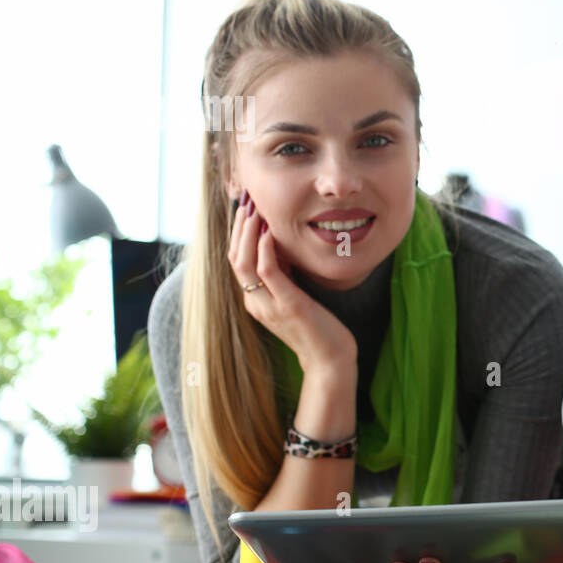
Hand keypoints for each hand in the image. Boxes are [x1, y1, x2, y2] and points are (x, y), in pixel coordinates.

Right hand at [228, 190, 356, 372]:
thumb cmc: (317, 328)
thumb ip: (284, 276)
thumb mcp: (294, 295)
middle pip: (234, 259)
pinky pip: (268, 272)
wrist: (329, 360)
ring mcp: (269, 305)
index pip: (236, 262)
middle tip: (246, 202)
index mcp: (255, 301)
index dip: (237, 235)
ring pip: (243, 263)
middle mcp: (255, 303)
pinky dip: (264, 249)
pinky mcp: (288, 305)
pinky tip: (269, 232)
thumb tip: (279, 247)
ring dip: (247, 233)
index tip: (246, 210)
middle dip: (238, 228)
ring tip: (254, 210)